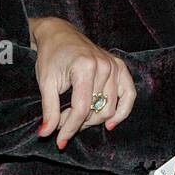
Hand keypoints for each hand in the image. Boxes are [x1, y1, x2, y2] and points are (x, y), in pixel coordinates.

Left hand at [28, 17, 135, 148]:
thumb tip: (46, 134)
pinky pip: (129, 95)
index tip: (59, 141)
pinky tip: (110, 124)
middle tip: (61, 123)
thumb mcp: (46, 83)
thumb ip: (49, 109)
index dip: (70, 128)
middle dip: (79, 123)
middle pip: (97, 110)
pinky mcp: (120, 67)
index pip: (82, 108)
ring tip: (77, 119)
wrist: (59, 34)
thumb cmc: (50, 56)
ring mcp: (114, 66)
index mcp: (84, 67)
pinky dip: (122, 111)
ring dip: (93, 120)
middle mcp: (104, 66)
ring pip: (110, 108)